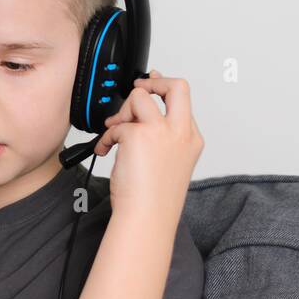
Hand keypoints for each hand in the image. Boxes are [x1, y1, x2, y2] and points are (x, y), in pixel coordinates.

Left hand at [92, 70, 204, 217]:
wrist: (147, 216)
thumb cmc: (154, 198)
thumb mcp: (167, 161)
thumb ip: (161, 136)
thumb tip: (141, 114)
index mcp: (191, 139)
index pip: (182, 101)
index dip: (164, 89)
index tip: (150, 84)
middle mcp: (181, 132)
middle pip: (176, 85)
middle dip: (153, 82)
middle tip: (138, 89)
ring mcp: (162, 131)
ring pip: (140, 96)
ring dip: (122, 111)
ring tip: (116, 133)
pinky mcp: (139, 134)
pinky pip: (116, 124)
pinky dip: (106, 137)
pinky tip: (106, 150)